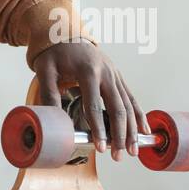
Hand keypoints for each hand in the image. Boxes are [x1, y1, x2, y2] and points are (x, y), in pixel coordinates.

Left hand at [31, 39, 148, 160]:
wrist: (66, 32)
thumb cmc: (53, 53)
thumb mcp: (44, 71)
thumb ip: (49, 94)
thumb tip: (53, 121)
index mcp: (87, 71)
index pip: (94, 106)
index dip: (98, 129)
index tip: (100, 148)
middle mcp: (106, 73)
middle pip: (117, 108)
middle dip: (119, 135)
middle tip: (118, 156)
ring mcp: (115, 74)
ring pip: (128, 105)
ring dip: (132, 130)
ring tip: (133, 151)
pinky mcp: (118, 77)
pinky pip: (132, 98)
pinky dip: (139, 115)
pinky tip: (144, 131)